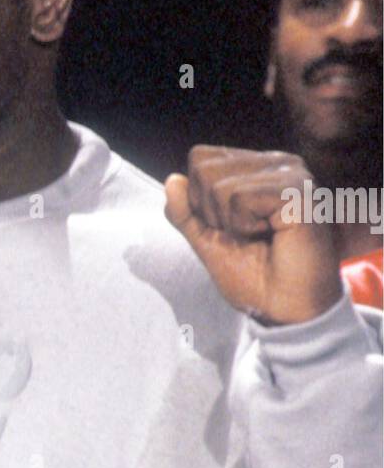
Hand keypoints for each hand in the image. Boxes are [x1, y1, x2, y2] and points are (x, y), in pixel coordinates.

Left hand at [165, 146, 342, 325]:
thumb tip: (171, 180)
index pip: (200, 159)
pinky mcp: (297, 190)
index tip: (229, 228)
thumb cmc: (256, 277)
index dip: (199, 200)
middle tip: (246, 235)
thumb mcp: (207, 242)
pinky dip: (245, 226)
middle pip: (203, 169)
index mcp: (256, 169)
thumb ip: (186, 213)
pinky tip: (273, 234)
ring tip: (262, 236)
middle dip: (211, 213)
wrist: (285, 308)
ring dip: (230, 224)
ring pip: (219, 186)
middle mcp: (276, 163)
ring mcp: (290, 173)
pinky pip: (240, 198)